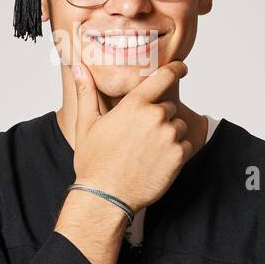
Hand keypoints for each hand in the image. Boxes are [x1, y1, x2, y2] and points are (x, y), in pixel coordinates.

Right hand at [71, 59, 193, 212]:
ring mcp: (168, 137)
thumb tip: (78, 66)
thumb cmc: (94, 162)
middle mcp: (155, 117)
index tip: (182, 68)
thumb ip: (86, 91)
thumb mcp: (87, 123)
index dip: (176, 69)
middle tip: (141, 138)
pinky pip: (186, 145)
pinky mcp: (178, 157)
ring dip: (169, 135)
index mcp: (134, 104)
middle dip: (159, 118)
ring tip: (147, 151)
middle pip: (169, 107)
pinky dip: (176, 152)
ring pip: (179, 127)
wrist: (105, 197)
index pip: (163, 77)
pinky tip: (157, 162)